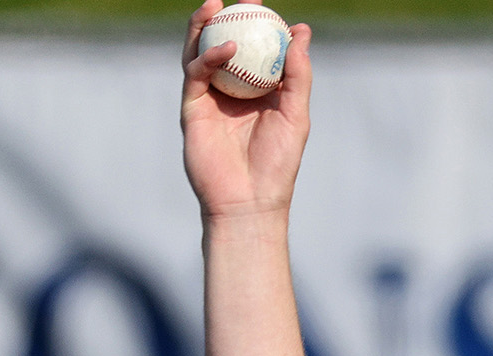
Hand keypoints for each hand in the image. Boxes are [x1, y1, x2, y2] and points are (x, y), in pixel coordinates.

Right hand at [181, 0, 312, 219]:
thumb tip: (301, 33)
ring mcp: (209, 97)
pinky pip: (196, 73)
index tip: (270, 8)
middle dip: (231, 18)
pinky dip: (209, 57)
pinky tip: (226, 48)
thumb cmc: (278, 162)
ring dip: (206, 26)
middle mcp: (231, 91)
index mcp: (258, 92)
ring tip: (216, 4)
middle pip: (225, 45)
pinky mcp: (191, 107)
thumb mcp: (296, 114)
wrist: (250, 198)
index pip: (256, 52)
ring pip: (201, 52)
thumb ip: (298, 75)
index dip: (260, 28)